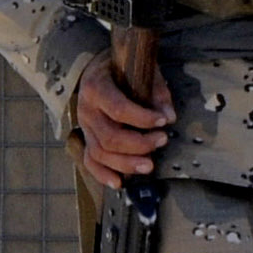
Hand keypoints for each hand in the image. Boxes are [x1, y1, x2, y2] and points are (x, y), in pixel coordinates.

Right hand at [70, 57, 171, 193]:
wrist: (98, 69)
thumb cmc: (123, 69)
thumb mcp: (141, 71)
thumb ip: (157, 93)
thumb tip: (168, 117)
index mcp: (96, 87)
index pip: (118, 109)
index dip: (142, 119)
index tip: (162, 122)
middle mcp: (86, 109)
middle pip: (109, 137)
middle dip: (139, 144)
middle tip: (161, 141)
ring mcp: (84, 126)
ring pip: (100, 153)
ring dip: (126, 163)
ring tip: (149, 165)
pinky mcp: (86, 138)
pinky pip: (90, 161)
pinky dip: (102, 175)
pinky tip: (119, 183)